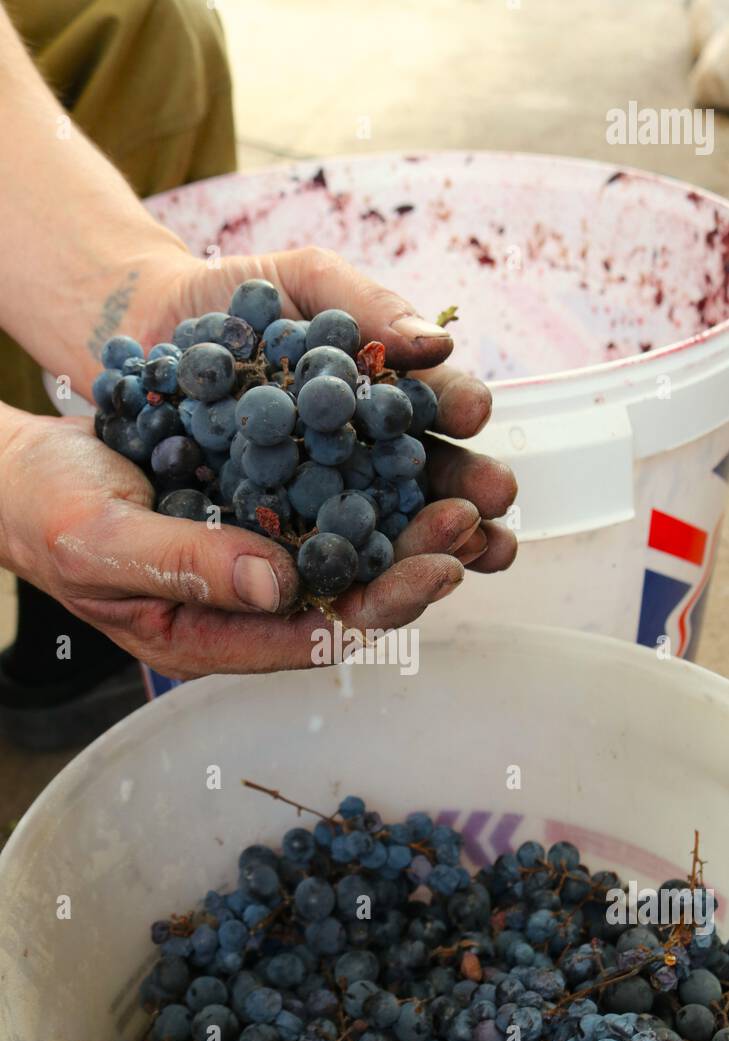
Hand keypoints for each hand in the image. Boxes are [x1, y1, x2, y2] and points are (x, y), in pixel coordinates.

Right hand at [1, 411, 476, 678]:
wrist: (21, 469)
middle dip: (416, 558)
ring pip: (353, 538)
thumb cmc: (46, 515)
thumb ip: (188, 567)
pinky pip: (329, 483)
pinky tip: (416, 432)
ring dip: (412, 512)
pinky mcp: (261, 492)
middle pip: (352, 589)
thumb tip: (281, 586)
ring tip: (474, 483)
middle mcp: (252, 599)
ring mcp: (260, 545)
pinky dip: (373, 462)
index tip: (437, 570)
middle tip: (477, 520)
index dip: (380, 605)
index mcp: (218, 636)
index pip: (316, 633)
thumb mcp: (103, 542)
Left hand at [139, 245, 517, 581]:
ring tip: (454, 555)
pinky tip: (366, 579)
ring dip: (423, 547)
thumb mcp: (306, 280)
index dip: (459, 409)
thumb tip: (436, 346)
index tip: (474, 413)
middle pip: (427, 480)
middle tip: (491, 501)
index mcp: (390, 396)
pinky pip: (314, 556)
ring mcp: (325, 499)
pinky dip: (344, 569)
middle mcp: (369, 455)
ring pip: (386, 530)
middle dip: (464, 492)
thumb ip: (368, 306)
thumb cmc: (238, 299)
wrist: (149, 328)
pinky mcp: (277, 533)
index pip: (437, 406)